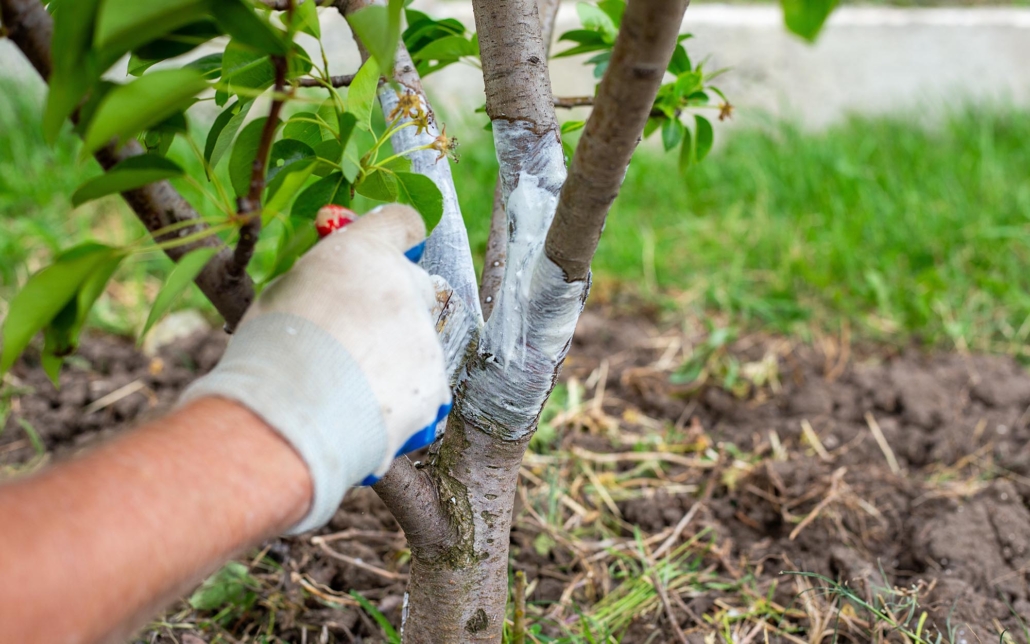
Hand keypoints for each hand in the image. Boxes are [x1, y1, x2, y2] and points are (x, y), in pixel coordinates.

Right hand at [181, 205, 450, 532]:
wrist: (284, 420)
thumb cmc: (267, 355)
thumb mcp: (284, 295)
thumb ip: (326, 283)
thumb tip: (336, 290)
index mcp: (364, 253)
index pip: (403, 223)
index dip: (401, 238)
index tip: (395, 252)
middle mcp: (404, 287)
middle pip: (415, 288)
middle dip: (393, 311)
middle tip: (355, 342)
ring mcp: (424, 339)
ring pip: (416, 345)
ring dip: (391, 363)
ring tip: (343, 393)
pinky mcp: (435, 386)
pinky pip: (422, 391)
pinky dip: (399, 404)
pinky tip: (361, 418)